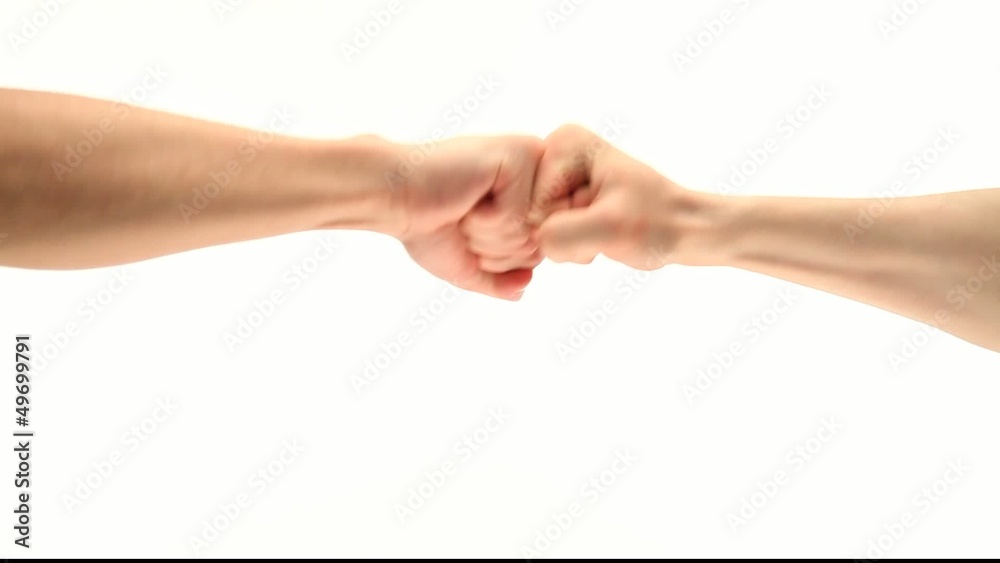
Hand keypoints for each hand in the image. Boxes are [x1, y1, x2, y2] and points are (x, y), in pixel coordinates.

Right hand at [388, 135, 543, 299]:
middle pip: (541, 243)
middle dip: (494, 248)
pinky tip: (466, 195)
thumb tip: (524, 287)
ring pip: (531, 232)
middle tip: (464, 219)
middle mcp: (535, 173)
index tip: (468, 232)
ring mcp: (531, 160)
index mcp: (528, 193)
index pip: (543, 248)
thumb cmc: (424, 226)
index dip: (500, 259)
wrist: (391, 199)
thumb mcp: (465, 264)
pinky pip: (519, 216)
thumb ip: (497, 280)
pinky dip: (485, 218)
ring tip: (464, 206)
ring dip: (486, 234)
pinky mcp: (518, 155)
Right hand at [529, 125, 712, 269]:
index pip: (532, 206)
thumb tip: (531, 242)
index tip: (604, 213)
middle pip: (528, 216)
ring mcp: (554, 176)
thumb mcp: (610, 229)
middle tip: (604, 224)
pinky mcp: (559, 198)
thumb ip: (561, 234)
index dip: (566, 224)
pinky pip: (544, 236)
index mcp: (564, 143)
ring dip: (570, 242)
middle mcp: (553, 152)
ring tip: (603, 229)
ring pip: (535, 230)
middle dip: (565, 233)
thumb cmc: (657, 223)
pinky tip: (597, 235)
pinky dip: (571, 246)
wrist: (682, 229)